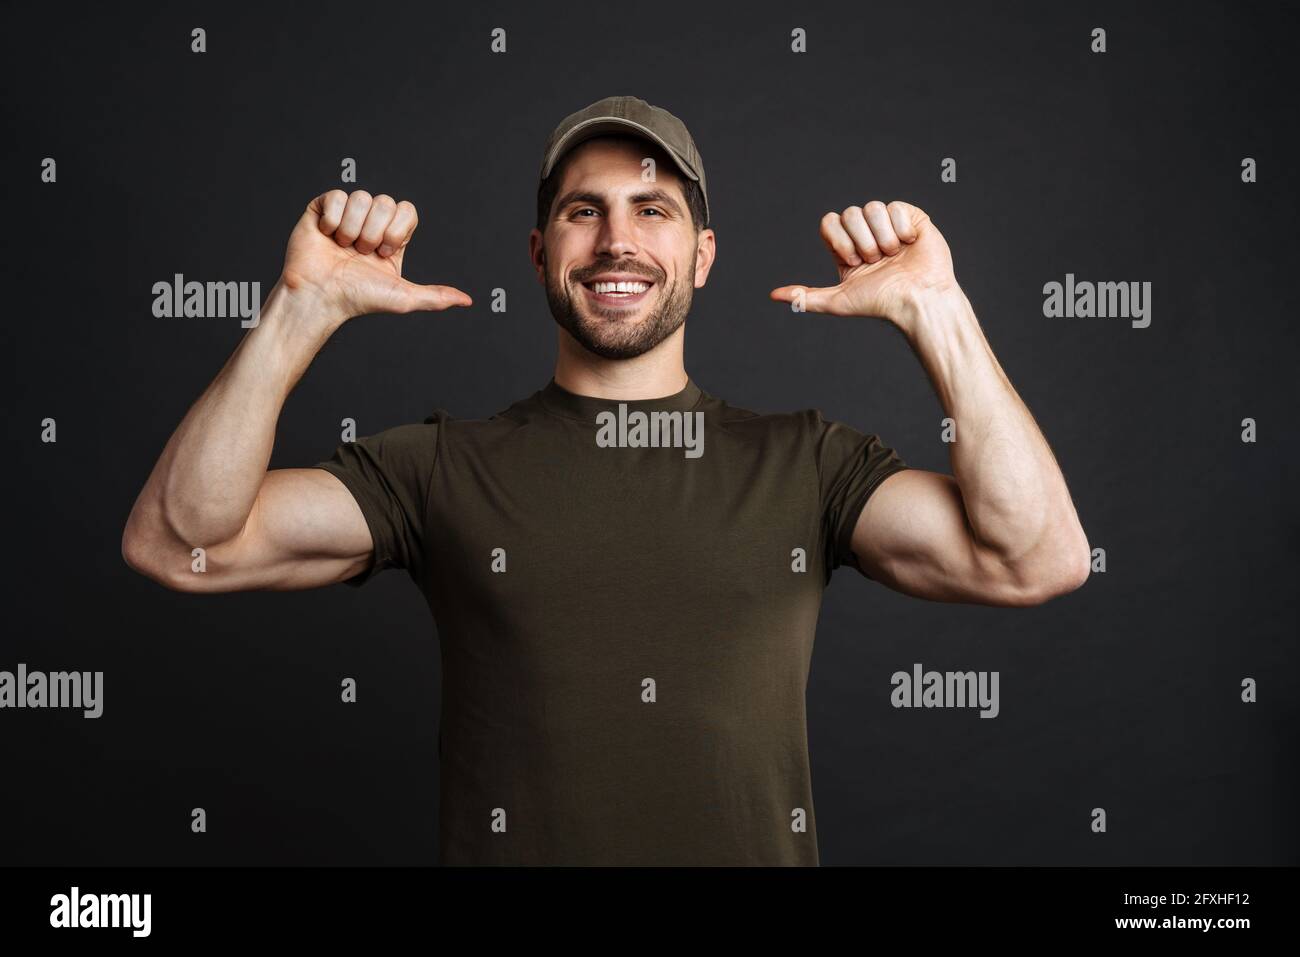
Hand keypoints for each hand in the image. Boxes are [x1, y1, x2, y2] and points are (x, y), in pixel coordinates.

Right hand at [281, 189, 472, 321]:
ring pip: (362, 197)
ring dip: (353, 228)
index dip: (398, 229)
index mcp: (391, 238)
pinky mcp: (322, 210)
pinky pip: (336, 195)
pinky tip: (327, 236)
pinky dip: (333, 219)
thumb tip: (467, 300)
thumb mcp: (405, 298)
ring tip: (342, 247)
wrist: (320, 295)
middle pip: (386, 202)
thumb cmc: (359, 299)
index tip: (385, 252)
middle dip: (374, 231)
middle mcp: (370, 224)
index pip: (407, 210)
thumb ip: (437, 296)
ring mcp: (346, 215)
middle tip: (361, 253)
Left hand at [770, 200, 957, 323]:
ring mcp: (888, 224)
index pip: (829, 222)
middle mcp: (866, 234)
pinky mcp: (911, 218)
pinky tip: (909, 244)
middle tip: (875, 261)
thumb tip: (773, 295)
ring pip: (872, 208)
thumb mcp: (837, 302)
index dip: (839, 239)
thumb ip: (805, 297)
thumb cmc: (881, 303)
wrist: (918, 299)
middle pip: (850, 213)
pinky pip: (895, 207)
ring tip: (894, 255)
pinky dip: (900, 229)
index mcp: (847, 248)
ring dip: (881, 237)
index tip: (853, 261)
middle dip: (861, 241)